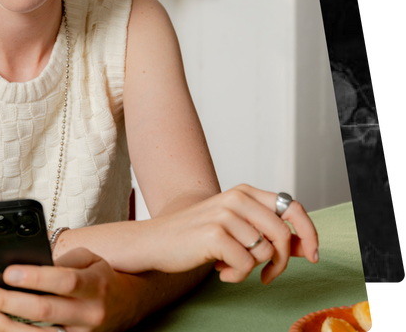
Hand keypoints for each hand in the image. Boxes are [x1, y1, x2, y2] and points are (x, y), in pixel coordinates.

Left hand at [0, 247, 135, 331]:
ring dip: (6, 324)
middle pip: (44, 310)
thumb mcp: (89, 259)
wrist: (125, 306)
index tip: (8, 273)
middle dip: (7, 301)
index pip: (63, 281)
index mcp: (94, 285)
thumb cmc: (100, 278)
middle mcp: (89, 314)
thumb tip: (27, 264)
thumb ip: (62, 261)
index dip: (35, 278)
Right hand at [147, 184, 318, 283]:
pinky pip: (246, 265)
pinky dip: (236, 276)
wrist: (155, 242)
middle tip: (268, 276)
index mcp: (244, 192)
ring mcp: (224, 214)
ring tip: (231, 267)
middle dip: (281, 262)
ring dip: (252, 269)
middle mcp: (236, 198)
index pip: (292, 205)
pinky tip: (219, 271)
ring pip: (265, 252)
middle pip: (282, 234)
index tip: (313, 255)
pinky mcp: (215, 234)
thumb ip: (267, 233)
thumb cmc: (196, 237)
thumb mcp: (235, 228)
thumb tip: (306, 247)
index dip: (308, 231)